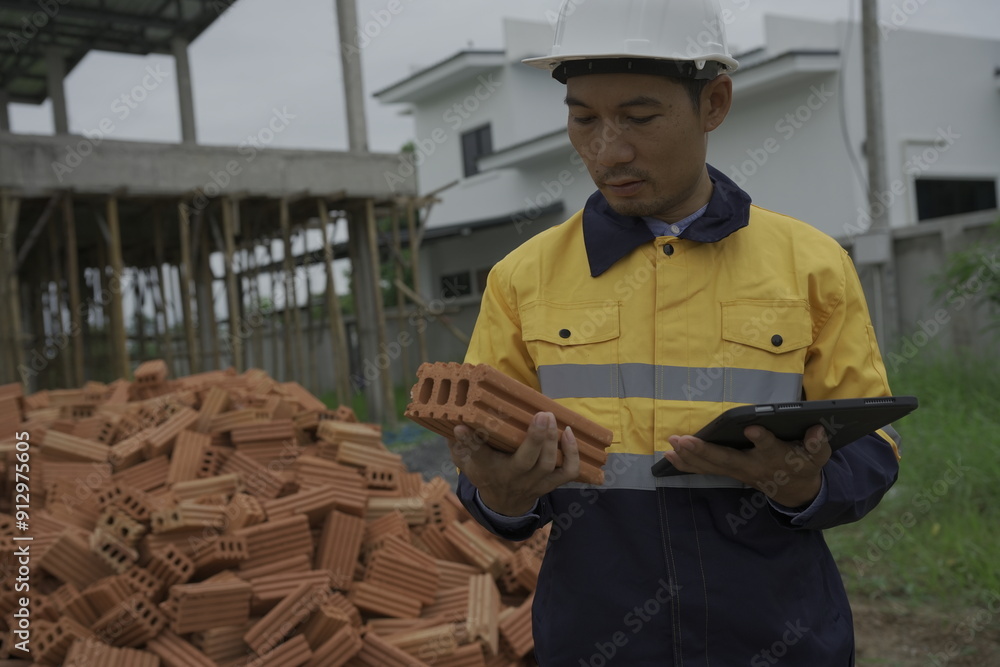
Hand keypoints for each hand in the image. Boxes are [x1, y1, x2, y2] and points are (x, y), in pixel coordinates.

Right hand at [449, 411, 579, 515]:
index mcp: (487, 469)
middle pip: (525, 461)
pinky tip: (569, 434)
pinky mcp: (551, 483)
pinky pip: (568, 473)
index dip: (468, 440)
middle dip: (536, 438)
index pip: (476, 454)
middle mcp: (512, 477)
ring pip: (548, 465)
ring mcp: (534, 482)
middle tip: (541, 414)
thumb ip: (459, 442)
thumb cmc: (485, 471)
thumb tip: (456, 420)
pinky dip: (573, 454)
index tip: (460, 426)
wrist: (503, 504)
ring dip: (553, 441)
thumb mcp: (466, 460)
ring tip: (552, 418)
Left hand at [662, 424, 831, 507]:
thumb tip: (816, 429)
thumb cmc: (804, 464)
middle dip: (705, 450)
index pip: (769, 447)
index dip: (762, 439)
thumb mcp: (818, 455)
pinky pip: (704, 470)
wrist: (796, 491)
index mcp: (776, 457)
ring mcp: (738, 471)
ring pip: (711, 466)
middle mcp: (753, 466)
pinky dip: (686, 464)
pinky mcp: (728, 472)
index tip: (752, 428)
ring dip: (689, 456)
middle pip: (728, 459)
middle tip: (685, 440)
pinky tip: (668, 455)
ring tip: (671, 444)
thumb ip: (817, 443)